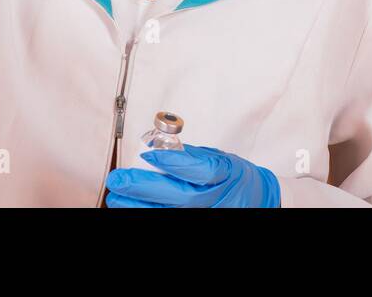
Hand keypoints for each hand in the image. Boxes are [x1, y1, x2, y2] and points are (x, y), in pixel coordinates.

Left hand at [104, 143, 280, 206]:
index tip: (149, 154)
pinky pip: (169, 221)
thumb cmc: (233, 176)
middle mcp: (217, 199)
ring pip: (171, 214)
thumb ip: (190, 156)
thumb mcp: (218, 157)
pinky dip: (148, 216)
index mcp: (224, 174)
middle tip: (118, 180)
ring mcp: (207, 215)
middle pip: (180, 197)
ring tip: (117, 198)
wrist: (255, 199)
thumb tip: (155, 149)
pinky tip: (131, 209)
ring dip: (139, 207)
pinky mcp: (198, 223)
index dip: (174, 163)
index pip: (200, 171)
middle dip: (145, 188)